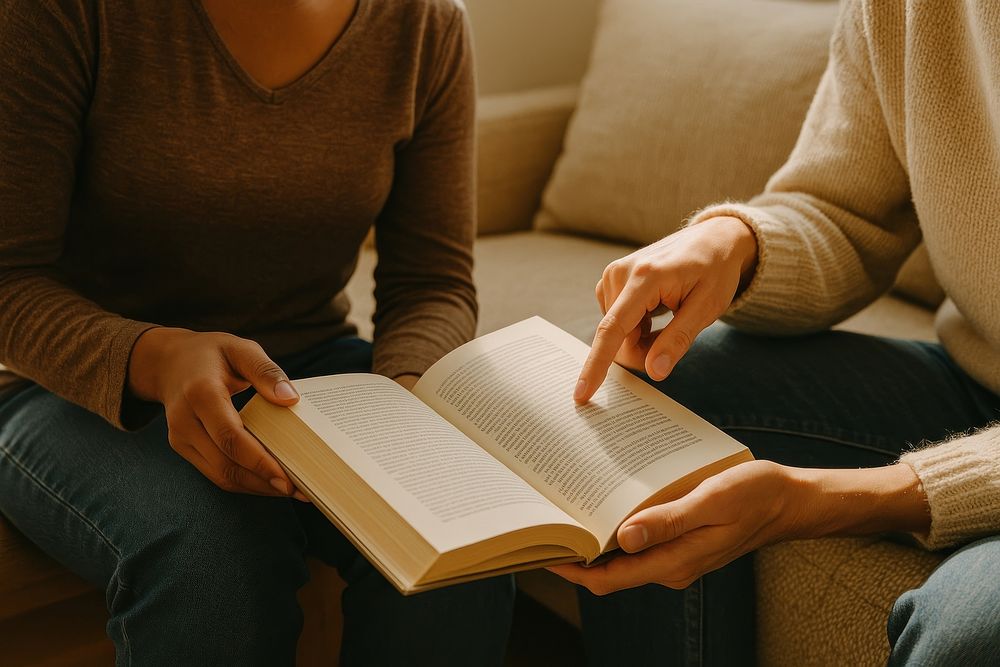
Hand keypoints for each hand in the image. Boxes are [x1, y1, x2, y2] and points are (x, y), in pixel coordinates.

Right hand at [128, 328, 305, 498]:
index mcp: (200, 393)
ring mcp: (180, 438)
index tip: (288, 478)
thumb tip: (290, 399)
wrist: (169, 361)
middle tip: (301, 490)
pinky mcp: (184, 447)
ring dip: (256, 487)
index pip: (230, 436)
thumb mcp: (241, 349)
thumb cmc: (212, 353)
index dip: (259, 461)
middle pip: (226, 463)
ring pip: (220, 475)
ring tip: (291, 489)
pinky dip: (244, 481)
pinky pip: (215, 473)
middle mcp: (185, 420)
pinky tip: (269, 481)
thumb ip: (266, 371)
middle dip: (263, 481)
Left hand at [549, 461, 928, 594]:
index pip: (609, 579)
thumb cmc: (754, 495)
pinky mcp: (682, 542)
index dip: (572, 570)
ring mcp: (677, 556)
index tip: (542, 550)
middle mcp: (671, 566)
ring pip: (624, 557)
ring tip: (568, 511)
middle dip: (576, 555)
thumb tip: (623, 537)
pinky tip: (607, 504)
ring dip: (596, 541)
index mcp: (675, 562)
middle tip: (547, 524)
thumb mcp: (712, 502)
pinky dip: (618, 530)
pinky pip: (641, 543)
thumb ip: (669, 521)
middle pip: (611, 571)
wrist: (789, 500)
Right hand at [574, 216, 757, 402]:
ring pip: (616, 331)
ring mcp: (613, 274)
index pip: (613, 328)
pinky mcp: (612, 278)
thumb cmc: (715, 271)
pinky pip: (616, 318)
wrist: (713, 239)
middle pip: (617, 336)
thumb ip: (677, 340)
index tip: (581, 394)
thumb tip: (653, 371)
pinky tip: (655, 312)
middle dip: (641, 349)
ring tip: (668, 317)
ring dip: (639, 337)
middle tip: (672, 339)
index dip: (597, 364)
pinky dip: (635, 326)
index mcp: (645, 277)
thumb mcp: (707, 308)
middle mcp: (621, 273)